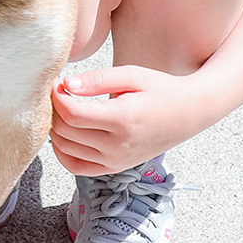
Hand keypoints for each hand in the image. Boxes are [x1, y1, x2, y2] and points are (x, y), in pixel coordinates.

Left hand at [50, 67, 209, 175]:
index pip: (72, 114)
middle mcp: (119, 146)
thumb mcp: (131, 75)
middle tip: (59, 93)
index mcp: (123, 120)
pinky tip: (65, 133)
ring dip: (55, 128)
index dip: (56, 97)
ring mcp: (117, 161)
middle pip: (65, 132)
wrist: (190, 113)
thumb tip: (65, 84)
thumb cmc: (161, 89)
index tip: (57, 82)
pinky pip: (77, 167)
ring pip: (66, 150)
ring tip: (63, 109)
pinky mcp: (115, 168)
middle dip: (53, 110)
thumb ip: (96, 80)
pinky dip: (63, 152)